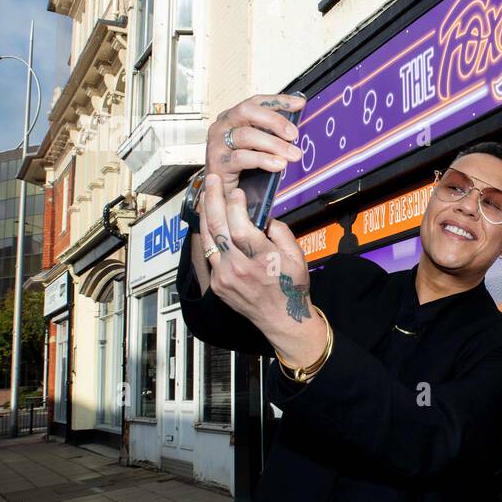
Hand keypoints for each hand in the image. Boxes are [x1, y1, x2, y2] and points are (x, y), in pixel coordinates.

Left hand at [199, 171, 327, 365]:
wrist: (282, 320)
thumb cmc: (292, 288)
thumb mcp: (297, 256)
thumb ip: (280, 232)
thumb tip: (263, 215)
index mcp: (262, 261)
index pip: (241, 226)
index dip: (235, 205)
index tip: (238, 192)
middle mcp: (239, 269)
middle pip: (218, 228)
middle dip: (213, 200)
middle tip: (212, 180)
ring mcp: (224, 277)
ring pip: (207, 239)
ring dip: (205, 214)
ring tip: (206, 195)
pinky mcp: (217, 283)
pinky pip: (209, 253)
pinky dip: (208, 234)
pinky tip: (209, 220)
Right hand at [204, 92, 305, 194]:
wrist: (219, 189)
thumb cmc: (238, 164)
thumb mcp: (255, 144)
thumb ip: (270, 133)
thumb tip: (294, 129)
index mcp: (233, 117)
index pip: (256, 102)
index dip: (278, 101)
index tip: (299, 104)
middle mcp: (223, 126)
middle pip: (247, 112)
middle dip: (274, 121)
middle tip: (293, 134)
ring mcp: (218, 143)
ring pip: (246, 135)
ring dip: (274, 144)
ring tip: (292, 154)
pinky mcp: (218, 162)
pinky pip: (242, 157)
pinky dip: (263, 160)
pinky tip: (278, 164)